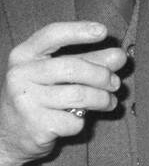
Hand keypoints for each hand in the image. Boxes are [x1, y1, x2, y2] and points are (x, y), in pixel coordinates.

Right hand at [0, 23, 127, 165]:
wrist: (9, 134)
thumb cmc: (39, 97)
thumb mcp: (56, 75)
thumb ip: (88, 61)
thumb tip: (119, 56)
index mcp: (23, 55)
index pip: (52, 34)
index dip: (78, 30)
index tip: (103, 31)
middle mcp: (20, 75)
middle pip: (73, 68)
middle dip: (102, 75)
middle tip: (115, 83)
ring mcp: (25, 101)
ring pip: (79, 95)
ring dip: (102, 99)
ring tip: (108, 102)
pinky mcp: (36, 125)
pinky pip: (74, 121)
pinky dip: (83, 121)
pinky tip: (77, 119)